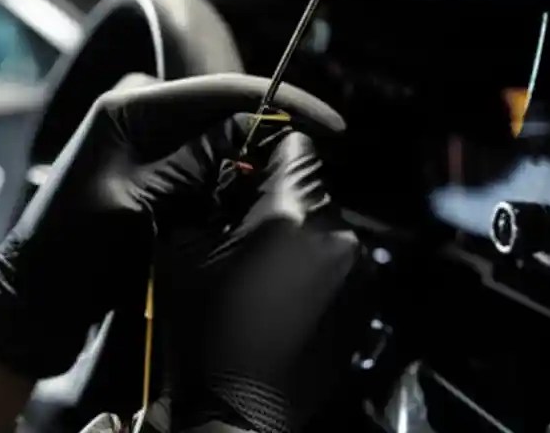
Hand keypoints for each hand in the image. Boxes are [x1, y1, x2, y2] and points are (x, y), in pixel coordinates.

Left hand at [0, 74, 344, 378]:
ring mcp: (147, 140)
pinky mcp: (155, 170)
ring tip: (260, 201)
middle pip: (227, 114)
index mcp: (129, 108)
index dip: (283, 103)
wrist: (37, 300)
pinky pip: (207, 166)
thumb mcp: (138, 207)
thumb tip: (254, 133)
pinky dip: (227, 187)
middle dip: (266, 142)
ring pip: (222, 143)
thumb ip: (193, 165)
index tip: (331, 127)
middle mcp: (139, 112)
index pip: (222, 90)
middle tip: (299, 177)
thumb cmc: (71, 254)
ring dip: (247, 169)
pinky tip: (230, 212)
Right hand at [144, 119, 365, 432]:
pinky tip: (284, 292)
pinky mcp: (365, 297)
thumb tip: (224, 178)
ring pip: (325, 221)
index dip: (263, 151)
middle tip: (243, 226)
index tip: (241, 172)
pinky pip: (338, 257)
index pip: (293, 144)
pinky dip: (313, 262)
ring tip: (263, 267)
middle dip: (278, 196)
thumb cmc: (205, 332)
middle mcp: (337, 233)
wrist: (239, 411)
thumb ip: (208, 199)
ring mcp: (358, 268)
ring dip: (297, 231)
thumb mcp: (185, 252)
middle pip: (310, 184)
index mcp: (293, 214)